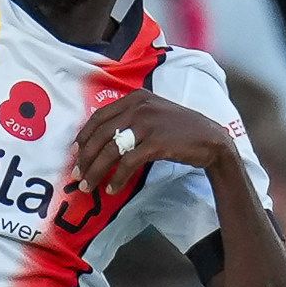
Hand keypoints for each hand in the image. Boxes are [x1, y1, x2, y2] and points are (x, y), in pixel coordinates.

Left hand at [69, 90, 234, 194]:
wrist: (212, 140)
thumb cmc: (179, 130)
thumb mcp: (153, 115)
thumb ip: (128, 120)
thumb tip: (98, 142)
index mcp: (135, 98)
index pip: (98, 117)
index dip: (82, 137)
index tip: (73, 154)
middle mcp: (139, 107)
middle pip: (100, 135)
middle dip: (85, 158)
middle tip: (77, 175)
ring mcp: (148, 123)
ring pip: (110, 150)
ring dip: (96, 171)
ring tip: (89, 186)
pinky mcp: (157, 142)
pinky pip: (127, 163)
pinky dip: (117, 178)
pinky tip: (112, 188)